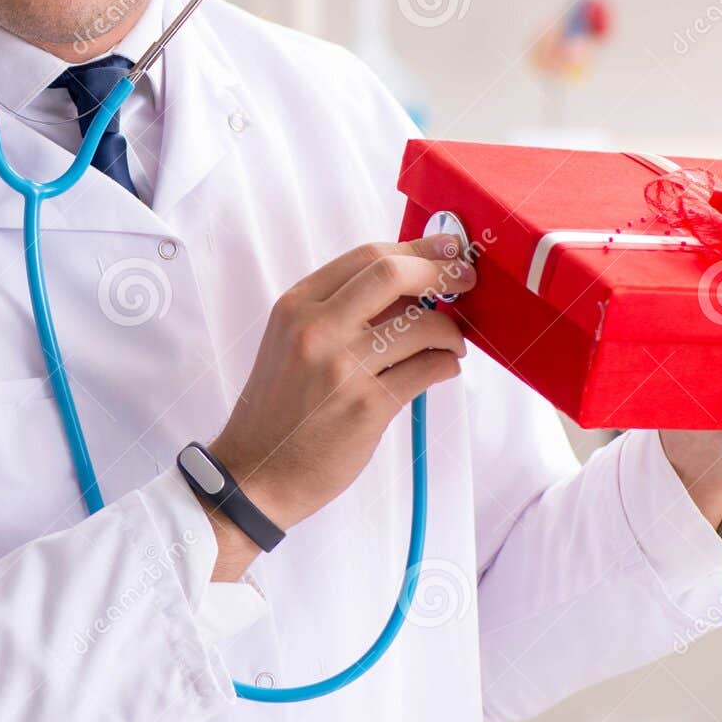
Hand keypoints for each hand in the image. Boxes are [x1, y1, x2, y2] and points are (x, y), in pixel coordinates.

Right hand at [209, 234, 474, 546]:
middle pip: (393, 273)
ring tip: (452, 343)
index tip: (446, 249)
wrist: (257, 472)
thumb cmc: (282, 407)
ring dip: (450, 330)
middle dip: (440, 271)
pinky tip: (442, 368)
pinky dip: (446, 364)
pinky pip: (427, 369)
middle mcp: (316, 329)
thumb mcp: (292, 341)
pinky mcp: (367, 406)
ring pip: (421, 324)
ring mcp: (342, 368)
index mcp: (297, 305)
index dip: (415, 248)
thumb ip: (340, 310)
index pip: (366, 255)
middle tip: (465, 279)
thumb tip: (411, 282)